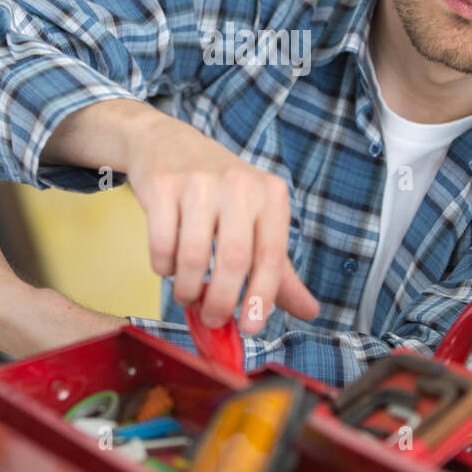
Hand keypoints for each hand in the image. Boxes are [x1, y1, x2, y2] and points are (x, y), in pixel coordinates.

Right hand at [124, 114, 319, 332]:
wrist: (168, 143)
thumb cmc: (219, 190)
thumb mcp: (257, 219)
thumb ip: (280, 269)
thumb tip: (309, 311)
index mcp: (270, 195)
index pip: (272, 256)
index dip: (262, 298)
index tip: (251, 328)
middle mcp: (240, 185)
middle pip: (234, 260)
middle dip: (221, 301)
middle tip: (212, 319)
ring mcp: (199, 183)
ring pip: (194, 256)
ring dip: (188, 289)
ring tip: (187, 295)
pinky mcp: (163, 186)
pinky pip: (162, 245)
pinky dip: (163, 267)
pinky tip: (168, 266)